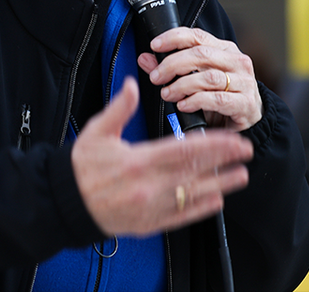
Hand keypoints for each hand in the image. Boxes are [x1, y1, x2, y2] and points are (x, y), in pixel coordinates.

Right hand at [72, 77, 252, 236]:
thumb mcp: (97, 132)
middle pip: (195, 172)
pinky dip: (201, 209)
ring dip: (220, 185)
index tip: (232, 139)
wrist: (63, 204)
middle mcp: (148, 187)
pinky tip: (217, 200)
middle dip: (224, 161)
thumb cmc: (80, 168)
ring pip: (193, 195)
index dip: (213, 145)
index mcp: (138, 162)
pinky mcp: (148, 223)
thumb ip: (120, 108)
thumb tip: (133, 85)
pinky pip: (180, 216)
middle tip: (245, 152)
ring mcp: (150, 207)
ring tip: (241, 176)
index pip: (185, 151)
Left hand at [137, 27, 262, 131]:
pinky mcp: (245, 103)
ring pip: (208, 77)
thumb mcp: (196, 80)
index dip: (174, 38)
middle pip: (200, 55)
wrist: (249, 122)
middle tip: (156, 77)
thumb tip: (145, 58)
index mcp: (225, 50)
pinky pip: (217, 99)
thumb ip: (171, 69)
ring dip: (182, 85)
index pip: (198, 36)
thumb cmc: (222, 98)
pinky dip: (196, 101)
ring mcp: (244, 82)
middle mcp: (237, 62)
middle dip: (172, 64)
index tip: (154, 46)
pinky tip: (183, 105)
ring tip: (167, 94)